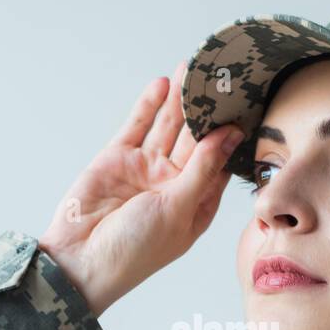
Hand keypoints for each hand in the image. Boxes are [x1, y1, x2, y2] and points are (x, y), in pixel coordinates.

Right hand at [38, 60, 244, 316]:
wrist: (81, 260)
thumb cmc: (135, 250)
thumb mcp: (179, 209)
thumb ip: (203, 168)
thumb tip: (231, 134)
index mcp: (196, 204)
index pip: (221, 161)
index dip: (233, 135)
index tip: (248, 104)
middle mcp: (173, 184)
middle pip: (197, 139)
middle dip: (208, 110)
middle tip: (223, 76)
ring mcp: (145, 169)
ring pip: (169, 128)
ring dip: (181, 100)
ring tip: (195, 69)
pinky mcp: (118, 158)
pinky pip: (138, 126)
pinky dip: (150, 106)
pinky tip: (165, 84)